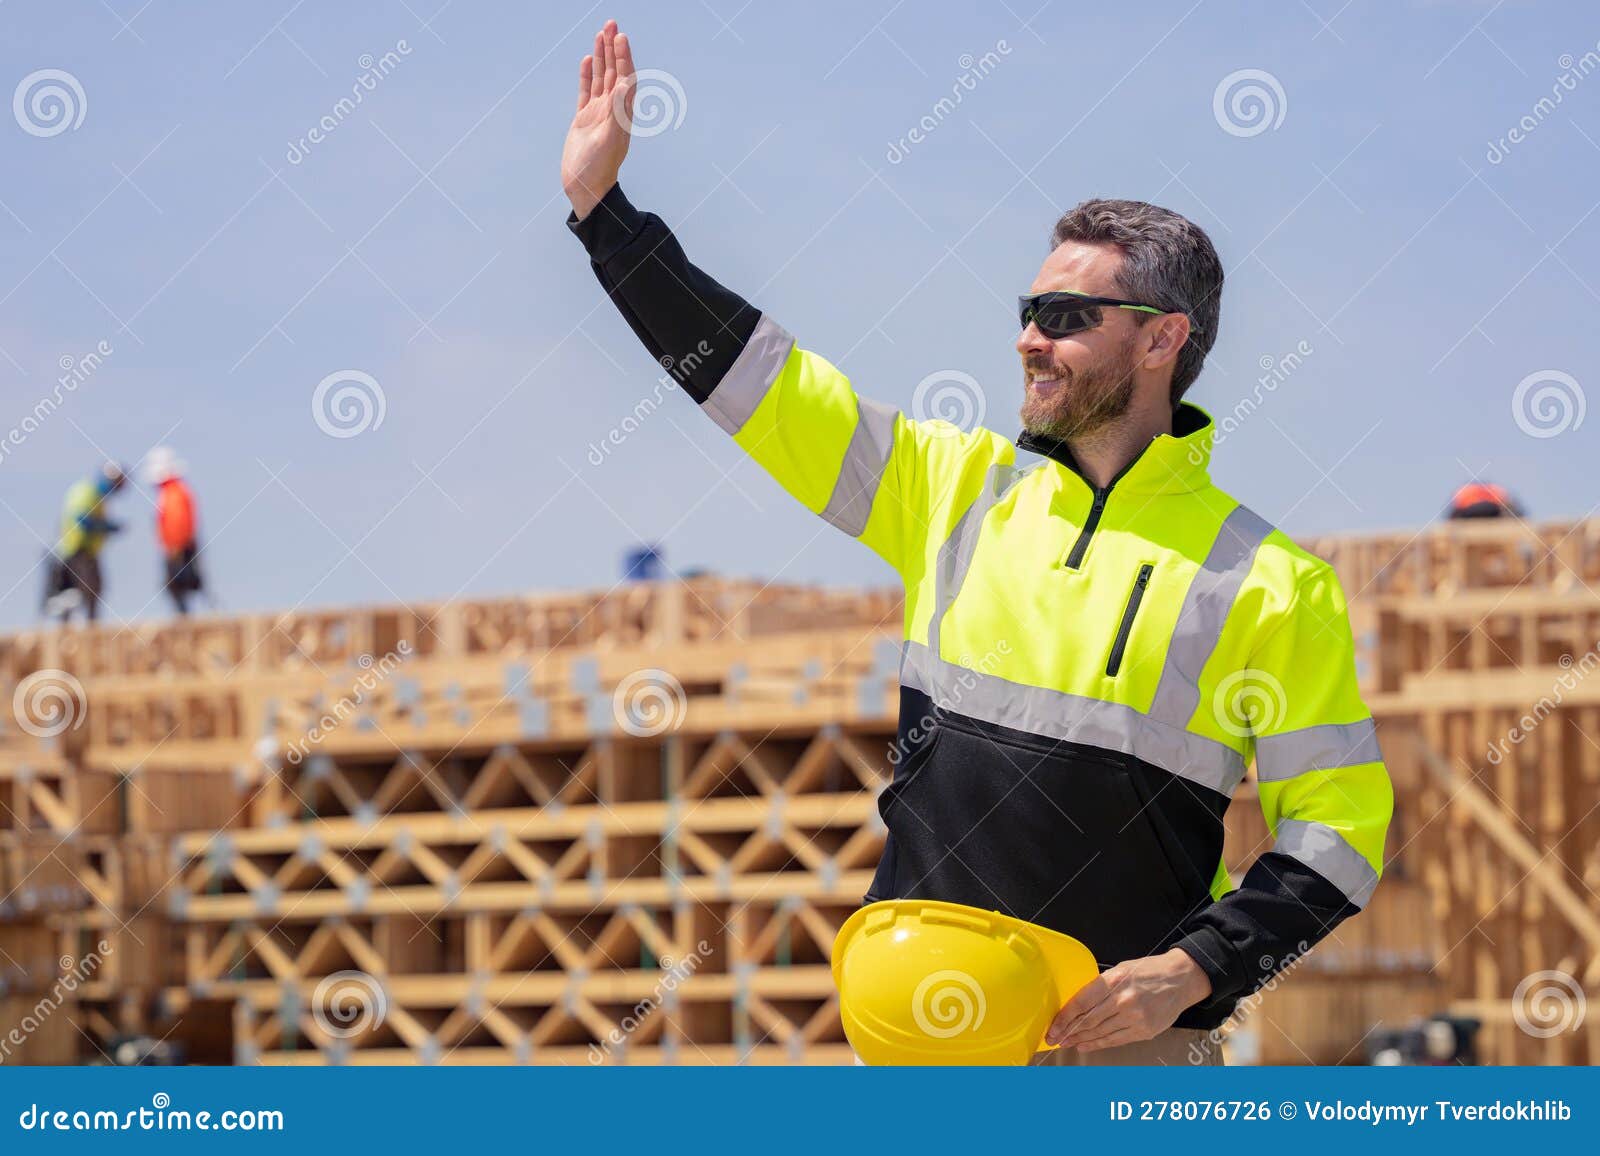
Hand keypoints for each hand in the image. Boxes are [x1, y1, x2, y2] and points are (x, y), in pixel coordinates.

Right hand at [561, 20, 635, 220]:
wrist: (586, 187)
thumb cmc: (599, 168)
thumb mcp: (609, 139)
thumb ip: (617, 111)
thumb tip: (623, 85)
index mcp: (622, 113)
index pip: (625, 77)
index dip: (623, 56)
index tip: (620, 37)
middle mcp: (612, 109)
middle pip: (614, 71)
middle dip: (613, 48)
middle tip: (611, 23)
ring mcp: (598, 113)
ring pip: (601, 77)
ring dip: (602, 56)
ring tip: (601, 33)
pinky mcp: (584, 118)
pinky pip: (586, 91)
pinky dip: (587, 75)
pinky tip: (587, 60)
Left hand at [1044, 948, 1210, 1052]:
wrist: (1181, 979)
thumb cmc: (1149, 971)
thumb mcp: (1121, 969)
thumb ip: (1101, 985)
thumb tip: (1079, 1003)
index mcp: (1114, 981)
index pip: (1082, 1003)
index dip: (1064, 1018)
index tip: (1053, 1027)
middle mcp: (1124, 1000)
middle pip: (1088, 1021)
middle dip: (1068, 1032)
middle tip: (1055, 1038)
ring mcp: (1135, 1018)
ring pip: (1100, 1033)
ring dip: (1081, 1040)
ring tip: (1067, 1043)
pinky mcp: (1145, 1031)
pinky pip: (1116, 1040)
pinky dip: (1098, 1044)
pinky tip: (1086, 1045)